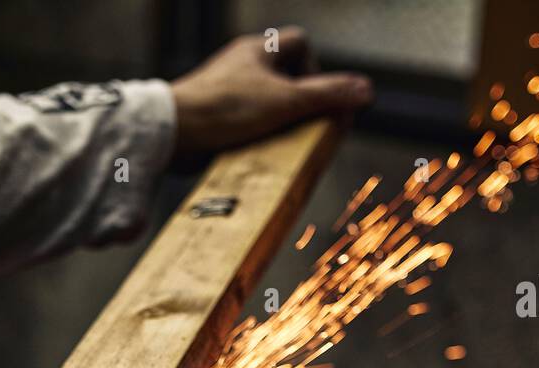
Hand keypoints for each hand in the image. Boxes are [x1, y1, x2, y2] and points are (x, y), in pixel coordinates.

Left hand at [170, 26, 371, 159]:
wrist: (171, 133)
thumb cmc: (224, 109)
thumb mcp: (285, 102)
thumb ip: (327, 96)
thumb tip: (366, 90)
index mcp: (257, 50)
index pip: (300, 44)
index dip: (317, 69)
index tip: (317, 98)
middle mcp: (240, 65)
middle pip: (285, 77)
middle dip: (300, 103)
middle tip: (306, 125)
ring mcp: (224, 91)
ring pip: (265, 103)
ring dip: (279, 123)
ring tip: (282, 142)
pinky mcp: (213, 116)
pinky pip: (244, 123)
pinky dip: (256, 137)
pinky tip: (257, 151)